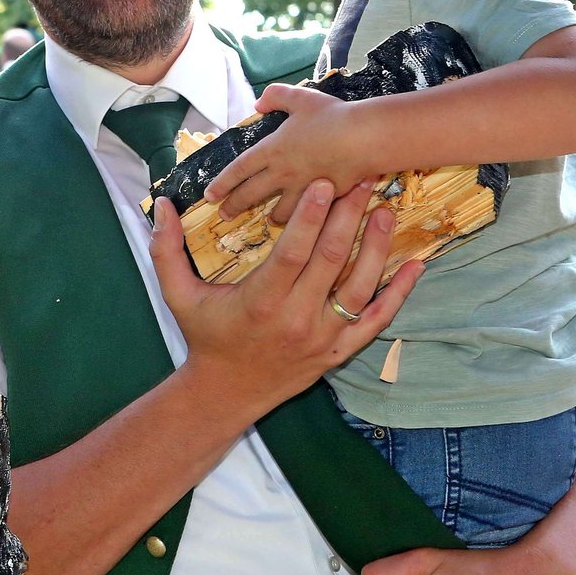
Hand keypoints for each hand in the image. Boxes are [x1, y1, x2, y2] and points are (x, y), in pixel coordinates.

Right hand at [155, 182, 422, 416]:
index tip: (323, 182)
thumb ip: (166, 249)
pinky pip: (376, 320)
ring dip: (376, 246)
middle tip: (364, 180)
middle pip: (330, 261)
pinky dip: (399, 293)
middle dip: (348, 216)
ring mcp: (322, 337)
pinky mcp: (339, 350)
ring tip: (386, 210)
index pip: (292, 253)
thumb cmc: (205, 336)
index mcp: (259, 302)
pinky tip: (416, 265)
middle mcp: (296, 320)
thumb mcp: (177, 295)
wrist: (226, 394)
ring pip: (359, 287)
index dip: (309, 217)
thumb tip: (158, 205)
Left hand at [204, 85, 379, 222]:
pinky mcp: (325, 200)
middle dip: (235, 205)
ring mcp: (304, 190)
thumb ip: (276, 96)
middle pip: (252, 194)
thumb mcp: (300, 98)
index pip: (239, 170)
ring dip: (272, 217)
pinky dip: (303, 221)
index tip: (209, 195)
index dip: (222, 183)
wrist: (364, 138)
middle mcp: (283, 173)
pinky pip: (308, 215)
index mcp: (273, 149)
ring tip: (268, 221)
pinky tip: (302, 224)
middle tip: (224, 215)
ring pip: (280, 211)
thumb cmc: (332, 116)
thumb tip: (258, 104)